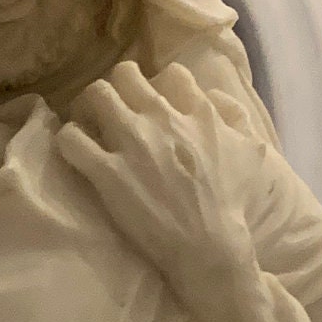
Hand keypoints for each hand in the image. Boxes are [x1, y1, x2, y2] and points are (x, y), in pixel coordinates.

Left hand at [57, 60, 254, 301]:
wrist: (209, 246)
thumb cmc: (234, 205)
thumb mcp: (253, 152)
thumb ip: (237, 117)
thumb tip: (215, 96)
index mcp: (197, 113)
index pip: (171, 74)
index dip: (159, 86)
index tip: (153, 103)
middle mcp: (161, 118)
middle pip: (126, 75)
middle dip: (118, 88)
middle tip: (114, 109)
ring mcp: (132, 143)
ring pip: (95, 95)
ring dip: (89, 108)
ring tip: (90, 125)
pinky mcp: (107, 172)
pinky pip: (71, 139)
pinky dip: (69, 141)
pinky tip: (76, 152)